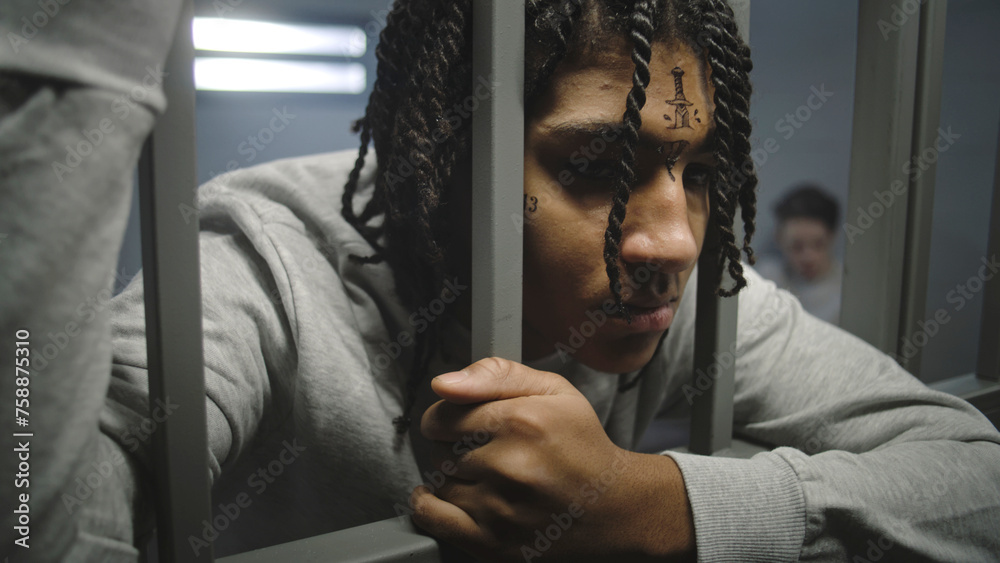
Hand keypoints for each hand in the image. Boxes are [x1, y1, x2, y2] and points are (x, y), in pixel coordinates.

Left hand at [410, 357, 694, 561]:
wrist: (617, 507)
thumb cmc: (582, 445)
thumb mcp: (553, 390)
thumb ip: (495, 374)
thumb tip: (443, 383)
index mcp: (521, 421)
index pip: (441, 417)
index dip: (448, 418)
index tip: (463, 424)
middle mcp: (508, 466)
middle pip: (439, 451)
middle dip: (454, 447)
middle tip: (486, 450)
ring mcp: (500, 509)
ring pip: (440, 483)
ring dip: (453, 477)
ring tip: (487, 475)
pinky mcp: (494, 543)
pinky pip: (433, 519)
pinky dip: (428, 506)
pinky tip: (443, 496)